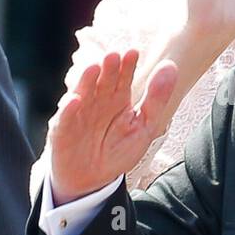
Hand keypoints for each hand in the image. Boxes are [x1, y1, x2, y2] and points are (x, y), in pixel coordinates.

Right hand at [46, 49, 177, 202]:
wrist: (92, 180)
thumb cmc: (117, 152)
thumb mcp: (144, 127)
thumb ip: (156, 99)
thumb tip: (171, 66)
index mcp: (117, 99)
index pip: (123, 78)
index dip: (127, 66)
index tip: (133, 53)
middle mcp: (97, 102)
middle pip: (102, 82)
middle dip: (108, 69)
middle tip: (113, 55)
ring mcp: (78, 114)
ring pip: (82, 93)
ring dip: (86, 81)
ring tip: (93, 67)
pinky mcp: (62, 131)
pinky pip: (64, 119)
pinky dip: (68, 110)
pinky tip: (74, 100)